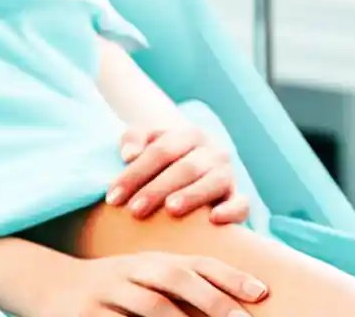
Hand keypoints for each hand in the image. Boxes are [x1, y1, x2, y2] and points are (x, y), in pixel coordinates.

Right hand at [39, 252, 268, 316]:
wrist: (44, 283)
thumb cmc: (111, 286)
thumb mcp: (146, 277)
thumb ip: (183, 284)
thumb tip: (229, 305)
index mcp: (154, 260)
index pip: (200, 264)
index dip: (232, 276)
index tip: (263, 292)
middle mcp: (134, 270)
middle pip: (178, 279)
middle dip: (214, 300)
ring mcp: (107, 292)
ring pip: (150, 306)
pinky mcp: (83, 315)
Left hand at [106, 125, 249, 224]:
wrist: (188, 169)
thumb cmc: (158, 161)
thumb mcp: (146, 141)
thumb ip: (133, 138)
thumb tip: (129, 155)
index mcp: (189, 135)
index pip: (161, 151)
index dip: (136, 173)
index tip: (112, 197)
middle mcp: (213, 152)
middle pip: (186, 167)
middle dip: (158, 188)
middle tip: (134, 210)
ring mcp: (227, 174)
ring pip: (215, 181)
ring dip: (192, 195)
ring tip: (171, 209)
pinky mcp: (236, 197)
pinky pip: (241, 204)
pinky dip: (231, 210)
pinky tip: (213, 219)